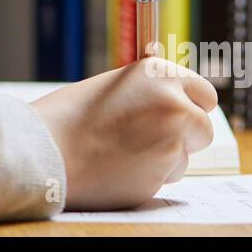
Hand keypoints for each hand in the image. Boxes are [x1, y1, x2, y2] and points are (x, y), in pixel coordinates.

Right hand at [29, 59, 217, 209]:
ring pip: (185, 157)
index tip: (181, 116)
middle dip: (185, 137)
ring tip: (123, 151)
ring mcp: (172, 139)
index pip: (204, 94)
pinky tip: (119, 168)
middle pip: (203, 128)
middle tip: (153, 139)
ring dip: (164, 159)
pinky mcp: (163, 172)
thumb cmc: (71, 117)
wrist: (47, 150)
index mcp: (159, 74)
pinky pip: (166, 177)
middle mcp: (174, 103)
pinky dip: (148, 176)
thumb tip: (176, 100)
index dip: (190, 107)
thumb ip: (149, 92)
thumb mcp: (115, 88)